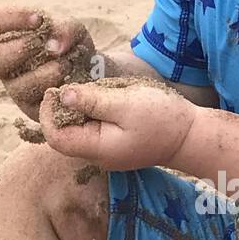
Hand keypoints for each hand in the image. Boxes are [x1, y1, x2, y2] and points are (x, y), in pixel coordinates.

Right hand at [0, 5, 97, 121]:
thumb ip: (64, 28)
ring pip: (14, 86)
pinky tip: (68, 82)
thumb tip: (53, 47)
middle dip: (19, 50)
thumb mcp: (74, 30)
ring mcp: (15, 87)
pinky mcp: (30, 107)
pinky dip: (52, 90)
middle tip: (43, 45)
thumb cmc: (74, 47)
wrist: (93, 75)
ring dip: (41, 74)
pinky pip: (33, 104)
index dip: (12, 18)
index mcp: (9, 35)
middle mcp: (6, 63)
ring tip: (65, 65)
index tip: (39, 19)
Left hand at [39, 79, 195, 171]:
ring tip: (97, 90)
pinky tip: (108, 98)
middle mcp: (96, 155)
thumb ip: (93, 100)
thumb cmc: (163, 119)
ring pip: (77, 128)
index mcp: (96, 148)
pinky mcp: (113, 143)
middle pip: (63, 132)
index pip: (54, 136)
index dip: (48, 112)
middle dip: (63, 106)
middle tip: (77, 84)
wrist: (191, 136)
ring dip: (80, 106)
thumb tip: (62, 94)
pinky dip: (93, 110)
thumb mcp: (127, 103)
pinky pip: (92, 127)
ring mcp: (105, 151)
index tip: (56, 88)